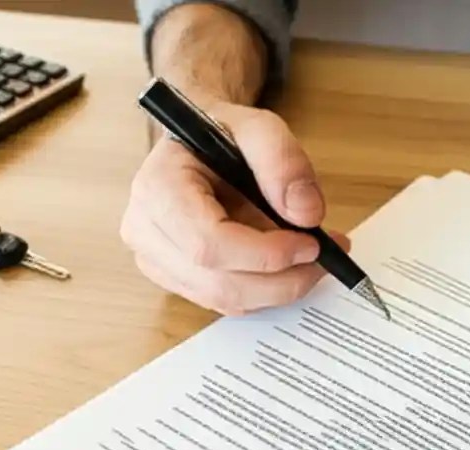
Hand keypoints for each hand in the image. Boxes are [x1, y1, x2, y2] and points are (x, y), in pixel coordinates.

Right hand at [121, 101, 348, 314]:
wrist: (198, 144)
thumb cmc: (222, 134)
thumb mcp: (258, 127)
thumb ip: (284, 161)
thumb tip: (307, 214)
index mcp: (157, 188)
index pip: (209, 243)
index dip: (264, 254)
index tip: (310, 244)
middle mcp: (145, 231)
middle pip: (218, 282)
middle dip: (281, 280)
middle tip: (324, 260)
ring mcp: (155, 261)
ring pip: (224, 299)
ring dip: (278, 289)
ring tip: (312, 260)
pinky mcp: (175, 279)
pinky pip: (225, 302)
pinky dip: (264, 292)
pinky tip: (287, 267)